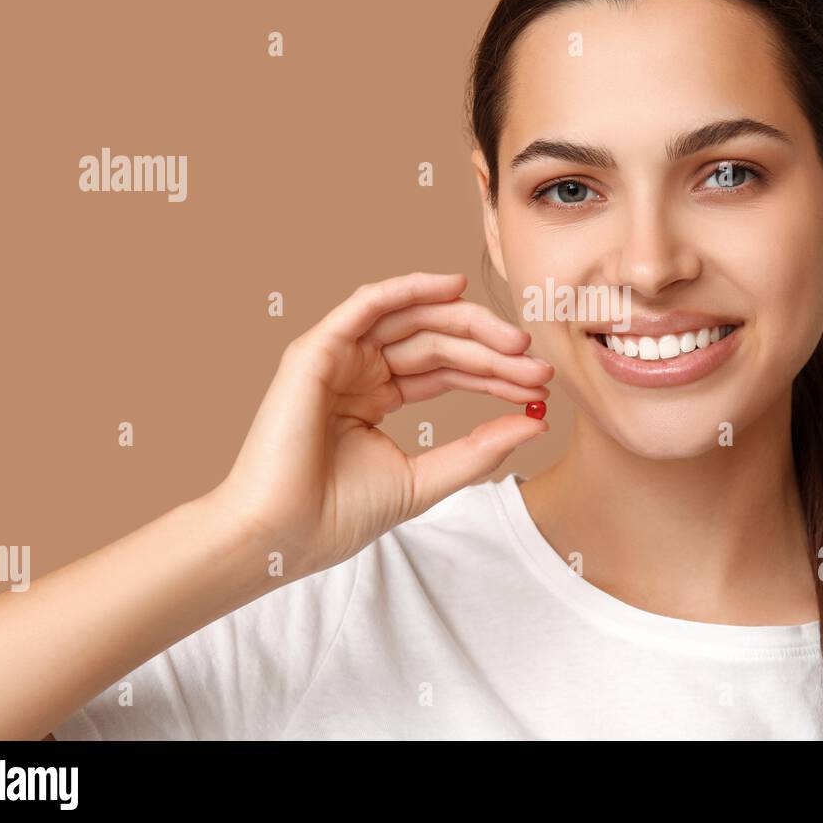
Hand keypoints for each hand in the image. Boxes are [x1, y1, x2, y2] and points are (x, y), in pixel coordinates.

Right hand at [206, 271, 551, 576]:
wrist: (282, 536)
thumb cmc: (337, 516)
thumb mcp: (426, 478)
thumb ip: (479, 449)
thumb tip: (536, 421)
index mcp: (376, 396)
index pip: (448, 370)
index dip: (494, 374)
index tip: (540, 387)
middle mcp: (358, 370)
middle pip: (438, 343)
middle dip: (492, 351)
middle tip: (538, 366)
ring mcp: (337, 358)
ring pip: (413, 319)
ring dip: (467, 322)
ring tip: (514, 340)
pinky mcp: (317, 350)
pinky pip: (368, 304)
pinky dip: (409, 288)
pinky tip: (453, 287)